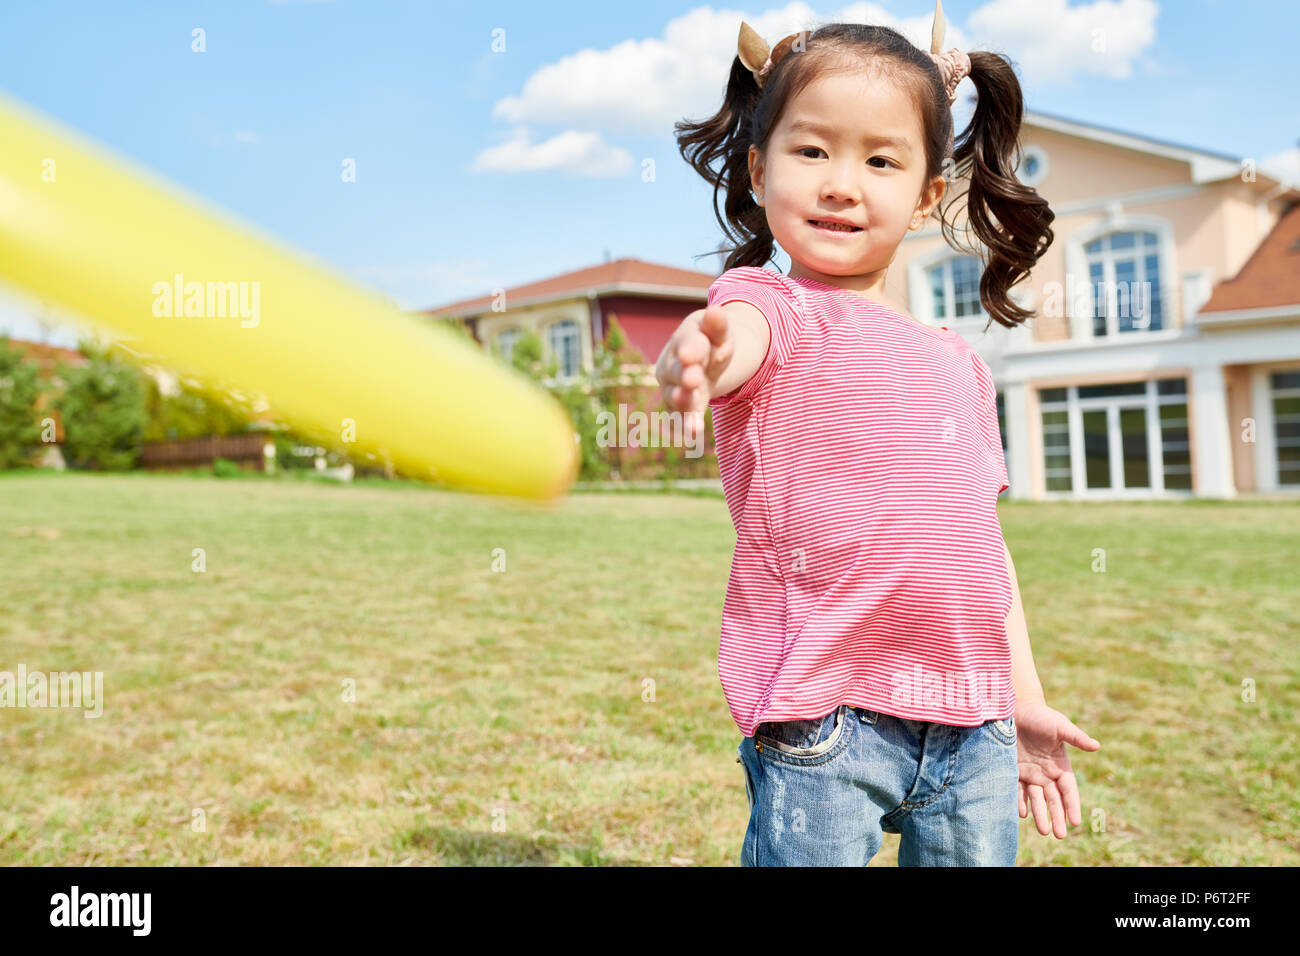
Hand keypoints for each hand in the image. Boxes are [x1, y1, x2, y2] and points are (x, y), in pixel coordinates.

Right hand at [657, 305, 733, 442]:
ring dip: (682, 402)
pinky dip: (685, 424)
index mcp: (684, 340)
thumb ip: (718, 325)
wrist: (707, 358)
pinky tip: (692, 433)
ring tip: (689, 407)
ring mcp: (675, 388)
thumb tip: (716, 311)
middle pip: (677, 371)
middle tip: (692, 381)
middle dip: (685, 376)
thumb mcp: (720, 331)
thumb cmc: (712, 341)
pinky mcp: (682, 408)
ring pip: (675, 396)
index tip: (690, 355)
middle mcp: (674, 365)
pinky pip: (681, 416)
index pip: (688, 343)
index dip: (690, 349)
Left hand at [1013, 700, 1099, 838]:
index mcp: (1061, 765)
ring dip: (1039, 814)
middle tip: (1059, 835)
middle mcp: (1046, 773)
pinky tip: (1021, 813)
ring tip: (1043, 831)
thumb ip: (1076, 737)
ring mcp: (1030, 773)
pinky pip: (1017, 790)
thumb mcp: (1060, 726)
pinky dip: (1019, 801)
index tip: (1075, 822)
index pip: (1068, 790)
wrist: (1015, 709)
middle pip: (1053, 799)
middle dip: (1057, 816)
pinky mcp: (1013, 770)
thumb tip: (1096, 746)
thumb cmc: (1041, 716)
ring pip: (1036, 799)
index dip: (1072, 805)